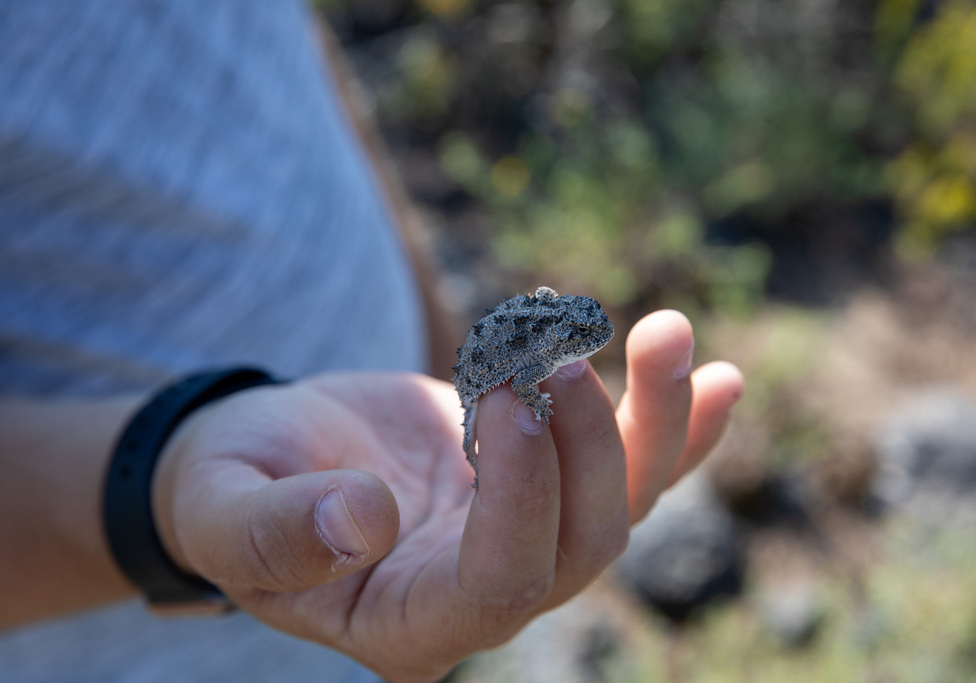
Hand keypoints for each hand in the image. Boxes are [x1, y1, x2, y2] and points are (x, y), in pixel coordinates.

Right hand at [152, 310, 742, 681]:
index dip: (522, 495)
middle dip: (593, 447)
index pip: (499, 583)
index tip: (508, 393)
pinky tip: (719, 380)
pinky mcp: (543, 489)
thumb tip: (363, 521)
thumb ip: (273, 531)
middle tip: (559, 357)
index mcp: (406, 622)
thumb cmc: (232, 488)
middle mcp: (482, 597)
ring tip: (669, 334)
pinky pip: (631, 471)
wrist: (268, 462)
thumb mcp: (224, 506)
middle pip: (583, 548)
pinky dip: (677, 429)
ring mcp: (523, 544)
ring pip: (622, 505)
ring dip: (656, 422)